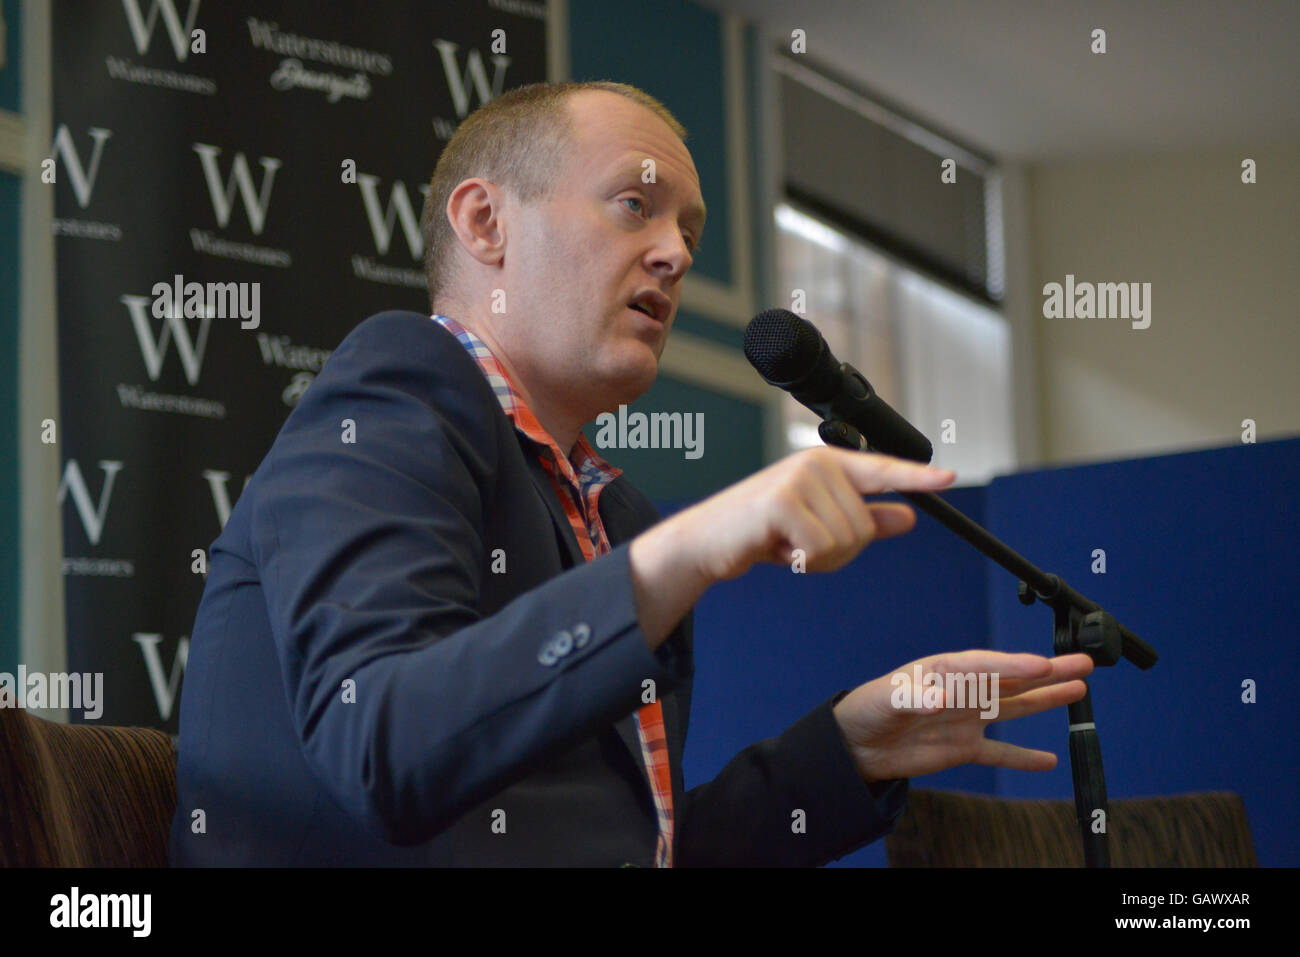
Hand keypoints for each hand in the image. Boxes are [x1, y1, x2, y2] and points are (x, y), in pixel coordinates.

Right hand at [629, 447, 954, 644]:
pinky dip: (802, 562)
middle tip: (800, 545)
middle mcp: (817, 464)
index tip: (950, 478)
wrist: (708, 542)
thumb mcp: (818, 526)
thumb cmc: (762, 532)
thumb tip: (908, 517)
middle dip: (838, 551)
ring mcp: (798, 478)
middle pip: (865, 526)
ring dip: (819, 559)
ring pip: (846, 540)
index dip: (917, 477)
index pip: (882, 470)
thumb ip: (863, 519)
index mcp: (828, 465)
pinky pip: (821, 547)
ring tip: (786, 545)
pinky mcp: (782, 500)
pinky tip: (777, 549)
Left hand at [831, 650, 1094, 781]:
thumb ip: (915, 698)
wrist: (854, 746)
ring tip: (1079, 688)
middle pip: (1011, 679)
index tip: (1043, 665)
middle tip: (1083, 662)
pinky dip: (1022, 757)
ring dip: (1045, 700)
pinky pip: (999, 753)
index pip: (986, 665)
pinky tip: (1049, 759)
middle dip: (1047, 671)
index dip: (1015, 665)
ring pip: (1014, 707)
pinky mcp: (963, 748)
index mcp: (944, 670)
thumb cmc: (867, 710)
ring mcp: (966, 719)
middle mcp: (962, 691)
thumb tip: (942, 698)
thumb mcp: (887, 699)